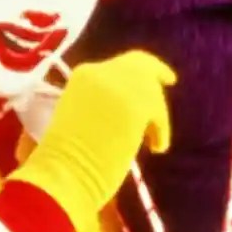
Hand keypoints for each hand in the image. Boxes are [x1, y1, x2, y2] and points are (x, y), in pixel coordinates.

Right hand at [11, 51, 174, 228]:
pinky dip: (160, 130)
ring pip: (151, 89)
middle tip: (170, 79)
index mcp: (83, 76)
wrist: (66, 167)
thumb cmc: (61, 155)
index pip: (114, 67)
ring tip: (156, 141)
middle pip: (139, 64)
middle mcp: (103, 71)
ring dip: (157, 114)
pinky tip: (158, 148)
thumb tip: (114, 117)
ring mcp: (123, 85)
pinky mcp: (140, 103)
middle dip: (156, 70)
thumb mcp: (74, 119)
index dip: (128, 77)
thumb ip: (95, 108)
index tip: (137, 90)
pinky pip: (158, 113)